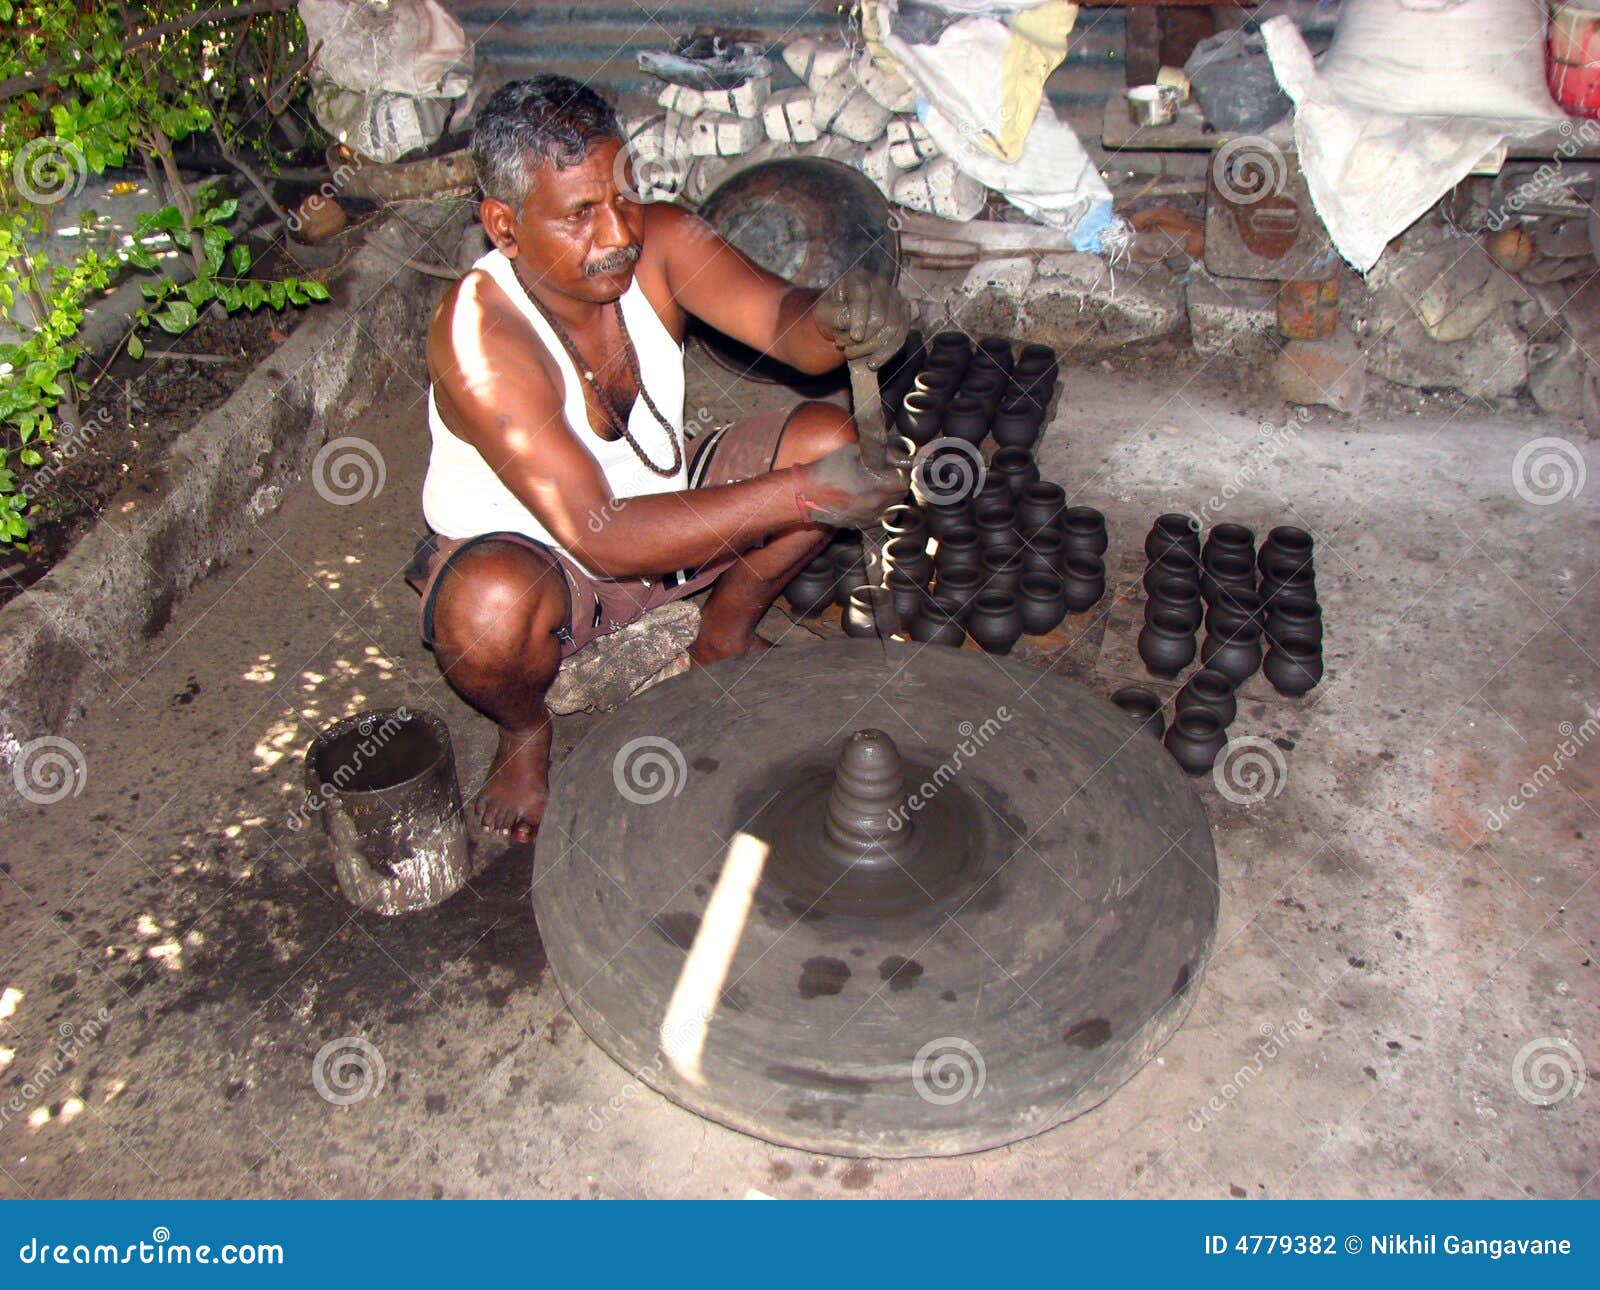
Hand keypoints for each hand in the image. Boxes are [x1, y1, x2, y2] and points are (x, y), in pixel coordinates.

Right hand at [794, 441, 908, 527]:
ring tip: (879, 487)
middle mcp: (878, 504)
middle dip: (898, 483)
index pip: (906, 479)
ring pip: (892, 507)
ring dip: (890, 497)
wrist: (807, 492)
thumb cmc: (829, 468)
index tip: (900, 466)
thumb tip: (901, 454)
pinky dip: (879, 508)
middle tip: (889, 474)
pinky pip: (879, 517)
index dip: (904, 471)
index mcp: (880, 485)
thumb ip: (883, 452)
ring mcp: (870, 517)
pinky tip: (868, 499)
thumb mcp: (857, 451)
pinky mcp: (861, 524)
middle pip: (901, 494)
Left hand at [812, 268, 910, 369]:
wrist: (841, 322)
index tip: (855, 336)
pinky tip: (873, 363)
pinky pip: (901, 336)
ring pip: (892, 328)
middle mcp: (880, 283)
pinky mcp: (903, 314)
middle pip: (879, 316)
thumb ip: (836, 316)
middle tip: (844, 347)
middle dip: (862, 339)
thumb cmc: (831, 314)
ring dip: (872, 347)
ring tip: (852, 353)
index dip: (860, 317)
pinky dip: (887, 353)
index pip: (862, 295)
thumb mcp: (824, 313)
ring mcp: (895, 297)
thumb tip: (856, 328)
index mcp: (858, 277)